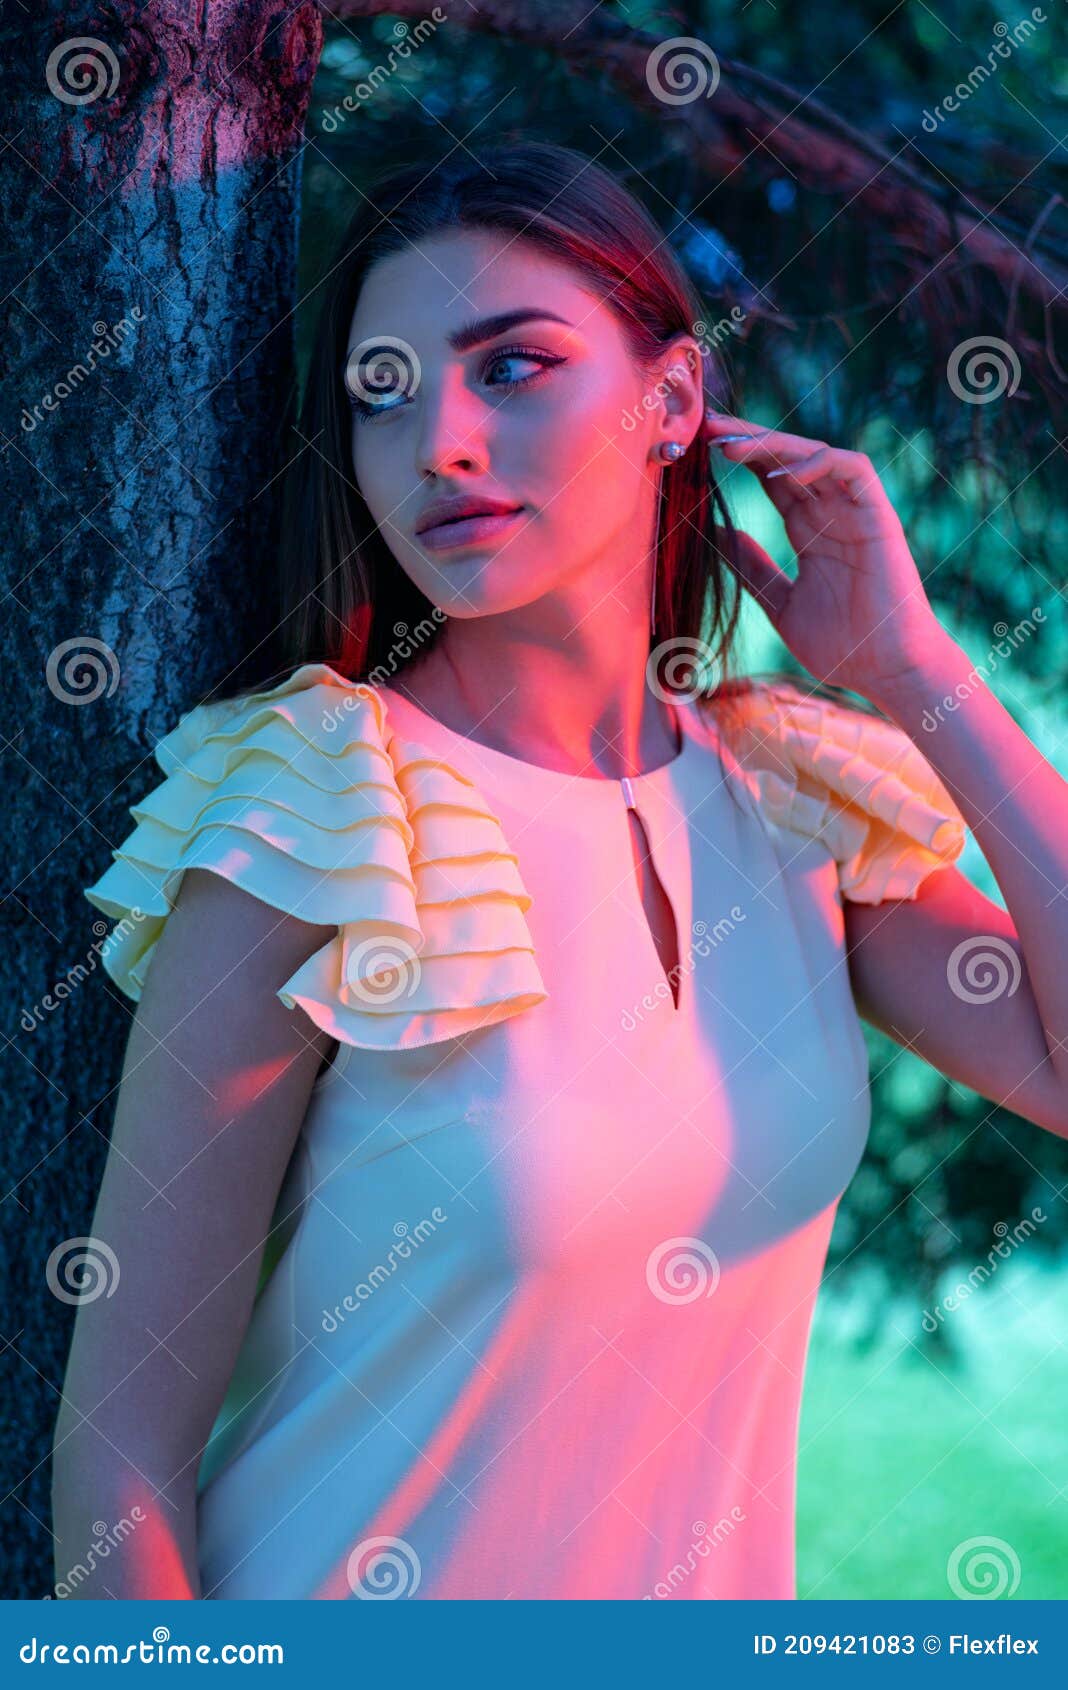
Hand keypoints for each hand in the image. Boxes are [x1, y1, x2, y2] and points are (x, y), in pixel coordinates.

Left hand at [702, 410, 950, 703]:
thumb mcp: (780, 603)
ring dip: (775, 444)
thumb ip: (751, 567)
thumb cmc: (842, 646)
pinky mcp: (879, 517)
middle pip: (789, 459)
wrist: (887, 673)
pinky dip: (820, 462)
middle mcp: (832, 514)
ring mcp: (855, 513)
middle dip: (750, 439)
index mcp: (809, 531)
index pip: (773, 479)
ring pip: (816, 455)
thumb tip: (714, 533)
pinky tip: (785, 472)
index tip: (701, 450)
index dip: (743, 459)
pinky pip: (854, 469)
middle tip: (708, 430)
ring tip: (733, 447)